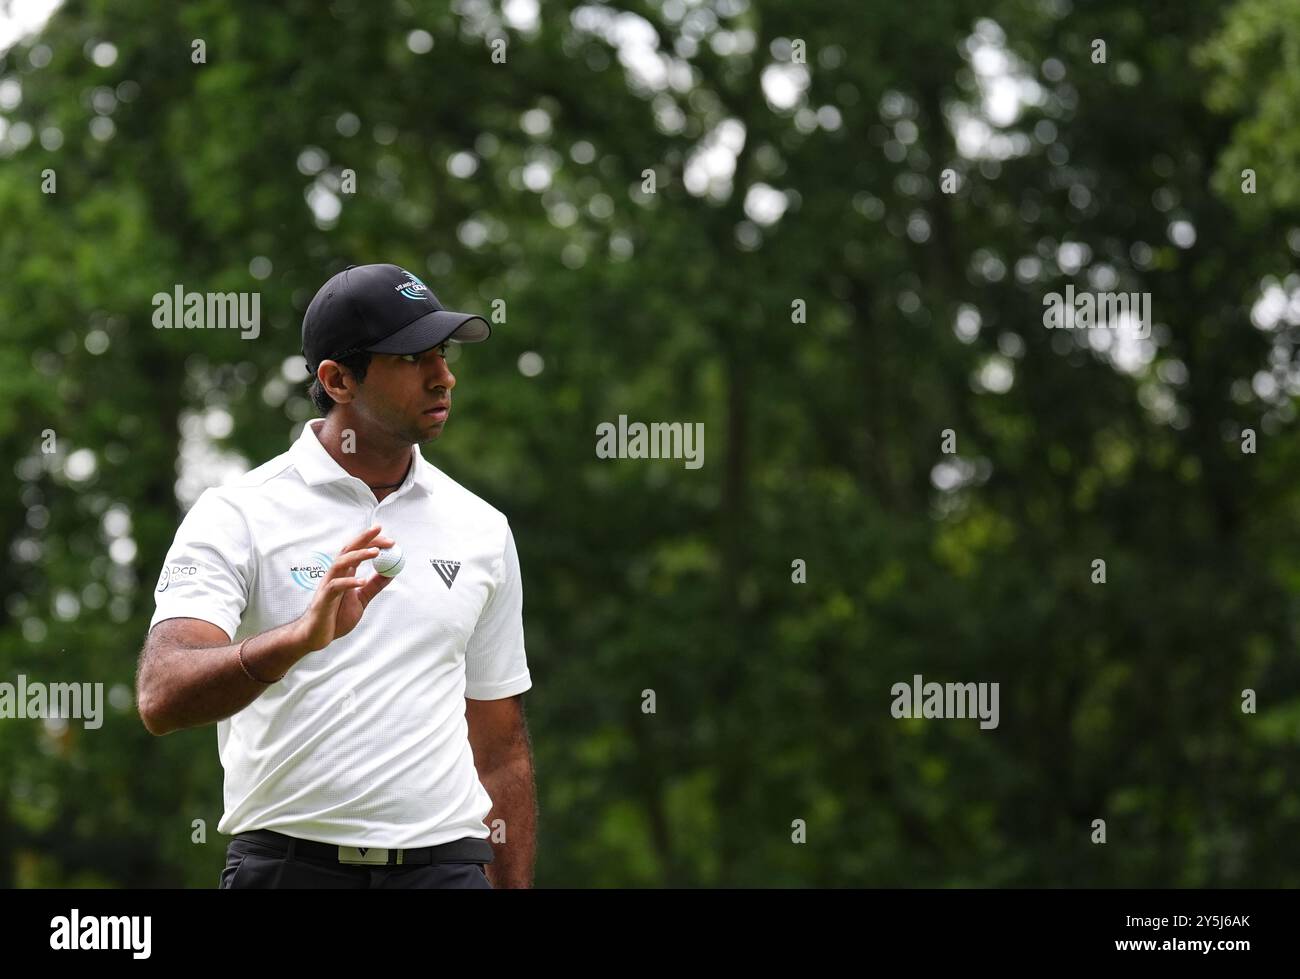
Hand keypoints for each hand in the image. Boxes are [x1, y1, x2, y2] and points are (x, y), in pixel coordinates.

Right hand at [293, 525, 395, 654]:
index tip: (388, 538)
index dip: (371, 542)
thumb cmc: (335, 616)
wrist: (317, 635)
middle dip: (364, 539)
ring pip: (340, 564)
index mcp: (344, 574)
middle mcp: (335, 575)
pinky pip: (335, 587)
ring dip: (358, 555)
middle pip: (348, 550)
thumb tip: (391, 572)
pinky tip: (362, 582)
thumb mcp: (361, 599)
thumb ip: (374, 586)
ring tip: (375, 552)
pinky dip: (348, 582)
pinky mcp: (324, 599)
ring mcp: (328, 586)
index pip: (357, 551)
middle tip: (381, 531)